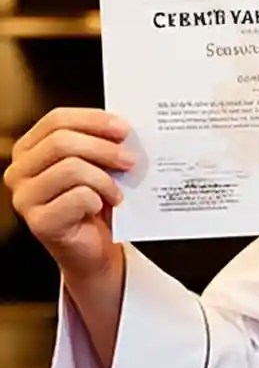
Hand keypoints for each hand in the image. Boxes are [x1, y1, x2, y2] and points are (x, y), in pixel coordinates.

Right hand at [3, 108, 135, 281]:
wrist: (94, 247)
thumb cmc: (95, 202)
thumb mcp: (97, 165)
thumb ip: (101, 143)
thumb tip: (124, 128)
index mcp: (30, 149)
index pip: (56, 120)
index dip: (92, 119)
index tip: (123, 128)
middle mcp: (19, 171)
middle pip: (62, 142)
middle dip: (103, 148)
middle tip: (130, 160)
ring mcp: (25, 198)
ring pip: (71, 168)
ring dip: (105, 179)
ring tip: (118, 190)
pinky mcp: (39, 222)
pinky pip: (78, 197)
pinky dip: (100, 198)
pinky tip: (104, 206)